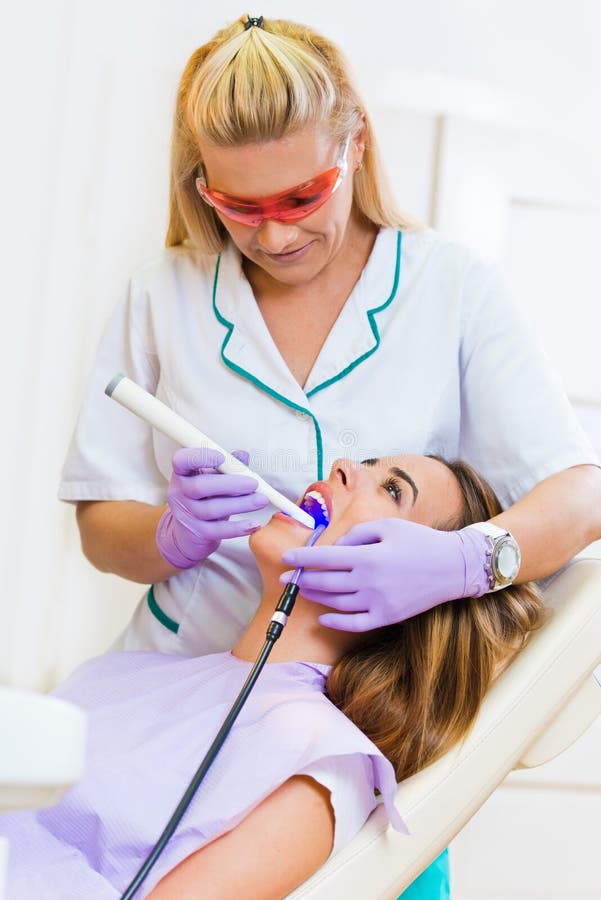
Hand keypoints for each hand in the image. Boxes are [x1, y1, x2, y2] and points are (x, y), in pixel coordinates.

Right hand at [156, 448, 268, 569]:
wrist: (190, 532)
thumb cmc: (203, 499)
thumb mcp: (212, 479)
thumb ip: (228, 466)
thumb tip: (243, 456)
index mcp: (183, 473)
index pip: (182, 460)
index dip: (199, 457)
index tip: (221, 457)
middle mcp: (179, 492)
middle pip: (200, 486)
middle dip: (231, 484)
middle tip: (253, 484)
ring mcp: (186, 514)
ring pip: (212, 509)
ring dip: (241, 504)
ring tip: (261, 500)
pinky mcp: (196, 533)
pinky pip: (218, 530)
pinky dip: (238, 528)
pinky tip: (253, 524)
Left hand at [280, 518, 489, 630]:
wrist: (453, 566)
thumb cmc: (419, 541)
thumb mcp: (387, 526)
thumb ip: (356, 535)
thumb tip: (334, 547)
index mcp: (367, 556)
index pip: (324, 558)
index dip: (301, 559)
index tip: (285, 559)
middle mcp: (369, 581)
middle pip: (325, 582)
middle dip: (302, 580)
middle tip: (286, 579)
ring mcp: (378, 602)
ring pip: (336, 603)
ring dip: (316, 597)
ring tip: (303, 591)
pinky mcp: (387, 617)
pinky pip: (354, 624)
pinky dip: (335, 621)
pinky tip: (323, 616)